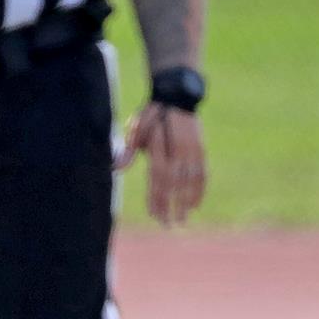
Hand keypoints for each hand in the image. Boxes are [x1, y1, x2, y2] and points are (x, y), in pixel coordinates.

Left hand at [116, 102, 206, 226]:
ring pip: (190, 182)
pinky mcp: (201, 149)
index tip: (154, 215)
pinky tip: (195, 204)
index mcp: (159, 147)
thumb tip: (115, 169)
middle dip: (171, 206)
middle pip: (174, 184)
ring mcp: (192, 150)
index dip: (157, 198)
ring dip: (186, 202)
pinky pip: (203, 173)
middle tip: (168, 224)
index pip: (157, 179)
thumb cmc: (152, 114)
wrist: (177, 94)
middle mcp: (178, 151)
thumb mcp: (137, 128)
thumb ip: (129, 150)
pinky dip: (199, 189)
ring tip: (182, 219)